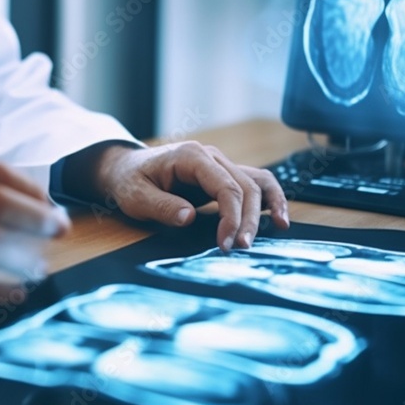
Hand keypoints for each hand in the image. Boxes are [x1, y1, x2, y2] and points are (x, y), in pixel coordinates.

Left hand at [91, 142, 289, 250]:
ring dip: (268, 206)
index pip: (225, 187)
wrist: (124, 168)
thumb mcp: (136, 196)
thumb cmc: (130, 180)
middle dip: (248, 219)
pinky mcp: (221, 176)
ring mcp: (219, 164)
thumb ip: (162, 206)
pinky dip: (268, 197)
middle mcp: (211, 156)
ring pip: (255, 182)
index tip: (225, 244)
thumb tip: (189, 217)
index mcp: (192, 156)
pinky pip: (252, 183)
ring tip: (279, 229)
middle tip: (241, 248)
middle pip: (245, 186)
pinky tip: (278, 216)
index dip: (231, 217)